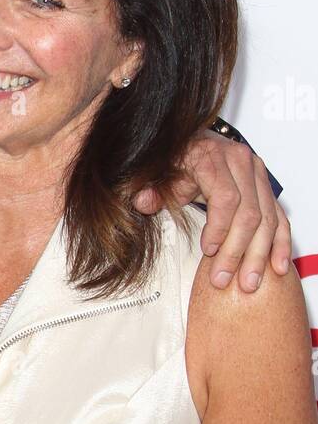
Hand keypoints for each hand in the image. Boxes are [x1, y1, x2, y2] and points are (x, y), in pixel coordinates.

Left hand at [132, 129, 290, 290]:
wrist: (192, 142)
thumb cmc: (176, 158)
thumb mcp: (159, 172)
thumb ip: (152, 190)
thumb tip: (143, 201)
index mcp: (214, 156)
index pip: (226, 198)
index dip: (220, 228)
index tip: (209, 251)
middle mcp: (241, 162)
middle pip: (250, 213)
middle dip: (238, 251)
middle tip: (224, 278)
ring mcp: (257, 174)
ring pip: (268, 219)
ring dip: (259, 254)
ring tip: (249, 281)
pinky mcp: (266, 188)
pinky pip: (279, 218)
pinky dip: (279, 243)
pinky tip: (277, 266)